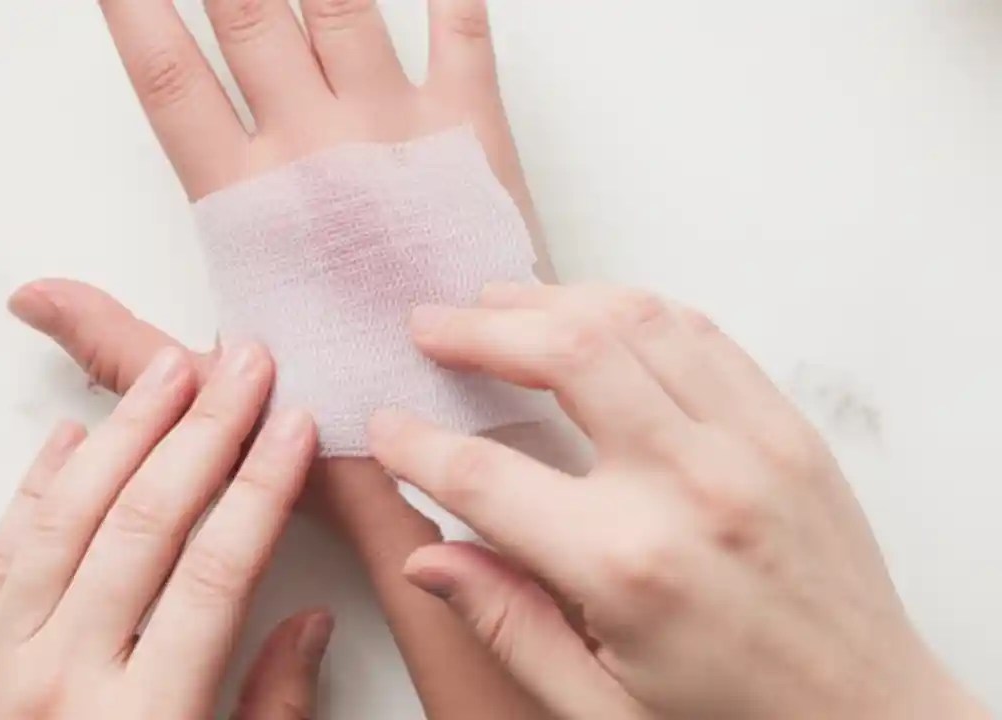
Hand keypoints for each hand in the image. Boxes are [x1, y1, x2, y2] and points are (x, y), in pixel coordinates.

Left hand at [0, 344, 331, 718]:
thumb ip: (269, 714)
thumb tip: (312, 621)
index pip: (218, 570)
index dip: (262, 487)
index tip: (297, 425)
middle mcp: (66, 679)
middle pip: (145, 522)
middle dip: (205, 430)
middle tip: (247, 364)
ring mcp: (1, 665)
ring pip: (68, 517)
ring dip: (126, 431)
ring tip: (170, 369)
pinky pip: (1, 552)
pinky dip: (35, 486)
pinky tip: (72, 437)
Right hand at [7, 0, 544, 396]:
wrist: (471, 425)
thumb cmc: (350, 405)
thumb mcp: (214, 380)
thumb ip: (118, 339)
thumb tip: (29, 298)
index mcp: (248, 205)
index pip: (169, 81)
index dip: (137, 14)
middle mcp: (315, 151)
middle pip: (248, 18)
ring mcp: (395, 133)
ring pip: (339, 3)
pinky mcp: (473, 134)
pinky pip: (459, 26)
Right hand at [369, 283, 988, 719]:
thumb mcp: (599, 710)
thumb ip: (507, 624)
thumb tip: (427, 558)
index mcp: (626, 566)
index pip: (484, 476)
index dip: (416, 443)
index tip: (385, 425)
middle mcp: (689, 487)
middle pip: (562, 354)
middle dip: (478, 329)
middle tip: (430, 327)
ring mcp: (749, 446)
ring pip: (635, 320)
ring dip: (554, 299)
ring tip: (499, 302)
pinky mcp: (788, 430)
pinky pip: (703, 334)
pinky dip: (636, 308)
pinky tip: (593, 312)